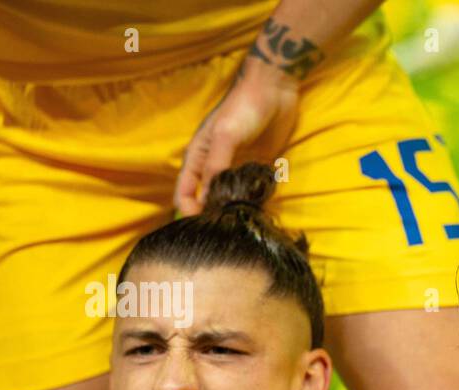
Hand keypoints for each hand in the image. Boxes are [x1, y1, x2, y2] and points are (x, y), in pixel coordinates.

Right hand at [174, 60, 299, 214]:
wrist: (274, 90)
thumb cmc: (243, 108)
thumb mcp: (224, 136)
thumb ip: (216, 166)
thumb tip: (210, 198)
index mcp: (198, 158)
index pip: (185, 193)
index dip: (189, 211)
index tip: (203, 225)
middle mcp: (214, 167)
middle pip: (207, 200)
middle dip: (212, 215)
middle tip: (226, 229)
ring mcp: (236, 169)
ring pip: (229, 199)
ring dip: (234, 211)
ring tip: (242, 224)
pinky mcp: (257, 168)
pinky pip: (252, 192)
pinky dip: (254, 202)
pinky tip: (261, 210)